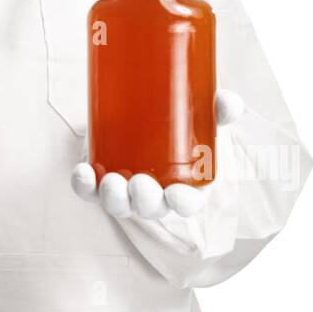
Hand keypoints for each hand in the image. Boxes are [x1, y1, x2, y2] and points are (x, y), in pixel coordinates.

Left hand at [70, 89, 246, 218]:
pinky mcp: (97, 180)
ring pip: (118, 204)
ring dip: (113, 198)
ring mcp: (124, 190)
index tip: (177, 195)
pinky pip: (88, 191)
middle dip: (144, 201)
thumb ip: (218, 109)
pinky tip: (82, 172)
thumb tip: (230, 103)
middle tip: (139, 183)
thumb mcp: (201, 116)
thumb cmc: (178, 123)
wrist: (138, 111)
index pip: (187, 204)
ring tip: (110, 181)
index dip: (183, 204)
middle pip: (150, 208)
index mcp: (184, 185)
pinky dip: (84, 185)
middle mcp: (154, 193)